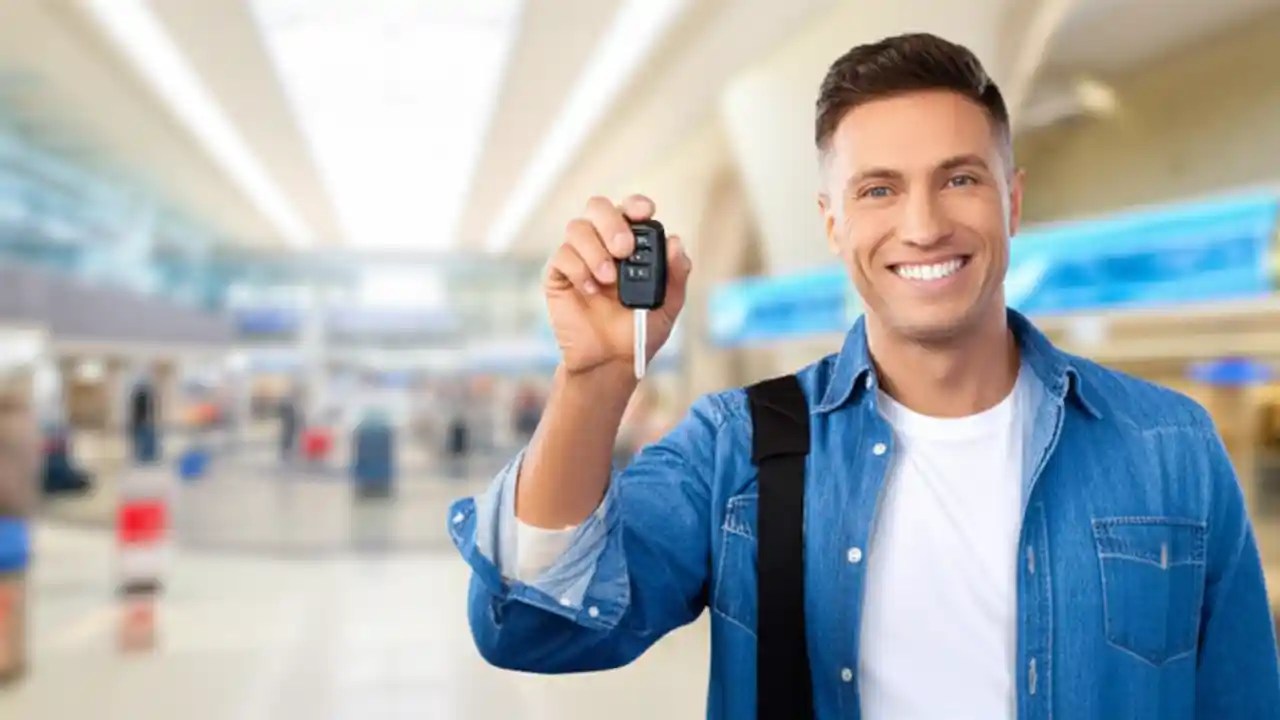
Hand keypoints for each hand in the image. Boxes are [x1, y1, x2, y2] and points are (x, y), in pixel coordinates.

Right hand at [543, 194, 692, 376]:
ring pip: (577, 228)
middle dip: (612, 222)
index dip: (635, 204)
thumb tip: (676, 242)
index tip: (645, 212)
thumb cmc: (638, 333)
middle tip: (624, 249)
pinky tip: (590, 291)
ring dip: (595, 250)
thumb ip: (676, 274)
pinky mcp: (558, 276)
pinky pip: (561, 256)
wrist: (610, 362)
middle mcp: (602, 245)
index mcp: (630, 246)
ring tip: (608, 279)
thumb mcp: (668, 306)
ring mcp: (579, 258)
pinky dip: (578, 270)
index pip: (629, 210)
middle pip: (597, 207)